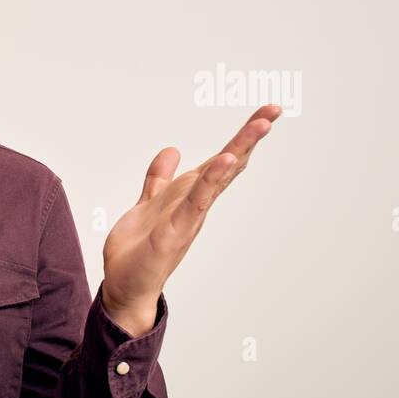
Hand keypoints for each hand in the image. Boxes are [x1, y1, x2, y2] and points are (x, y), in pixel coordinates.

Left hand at [101, 103, 282, 335]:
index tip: (264, 113)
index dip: (239, 137)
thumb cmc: (139, 252)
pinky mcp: (175, 232)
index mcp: (189, 196)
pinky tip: (225, 161)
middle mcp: (195, 205)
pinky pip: (195, 201)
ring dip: (239, 150)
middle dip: (249, 137)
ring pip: (217, 178)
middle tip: (273, 110)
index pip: (219, 160)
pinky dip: (211, 181)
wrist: (125, 287)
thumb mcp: (148, 203)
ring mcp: (188, 218)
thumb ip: (160, 179)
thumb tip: (172, 150)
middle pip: (227, 165)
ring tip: (261, 125)